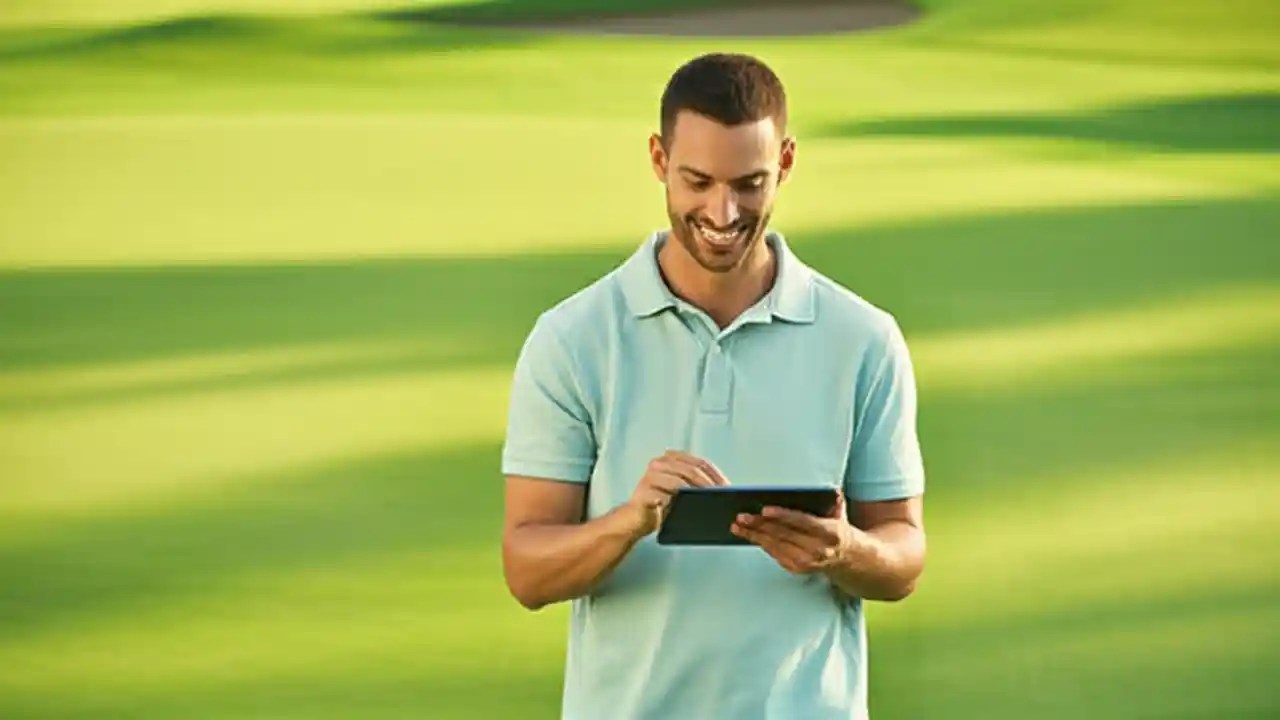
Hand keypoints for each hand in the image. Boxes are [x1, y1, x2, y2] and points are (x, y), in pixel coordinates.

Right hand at [623, 450, 729, 538]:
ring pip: (679, 482)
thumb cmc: (661, 506)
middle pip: (691, 470)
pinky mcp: (643, 493)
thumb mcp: (681, 492)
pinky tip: (690, 511)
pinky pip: (664, 497)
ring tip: (710, 504)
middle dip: (709, 484)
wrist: (635, 520)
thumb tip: (726, 489)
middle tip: (722, 497)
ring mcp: (649, 477)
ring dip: (697, 494)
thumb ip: (695, 484)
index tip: (729, 488)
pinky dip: (679, 504)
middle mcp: (659, 463)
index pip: (699, 462)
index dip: (716, 475)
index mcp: (670, 459)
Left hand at [731, 491, 863, 573]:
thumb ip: (835, 501)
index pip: (802, 522)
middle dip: (760, 525)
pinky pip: (774, 554)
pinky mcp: (796, 569)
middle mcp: (817, 550)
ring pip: (775, 546)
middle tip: (741, 516)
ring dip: (754, 535)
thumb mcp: (840, 513)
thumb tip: (832, 490)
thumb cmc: (837, 529)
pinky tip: (747, 534)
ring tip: (737, 525)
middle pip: (783, 534)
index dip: (782, 515)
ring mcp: (806, 562)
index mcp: (829, 533)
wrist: (847, 559)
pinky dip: (760, 543)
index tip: (764, 509)